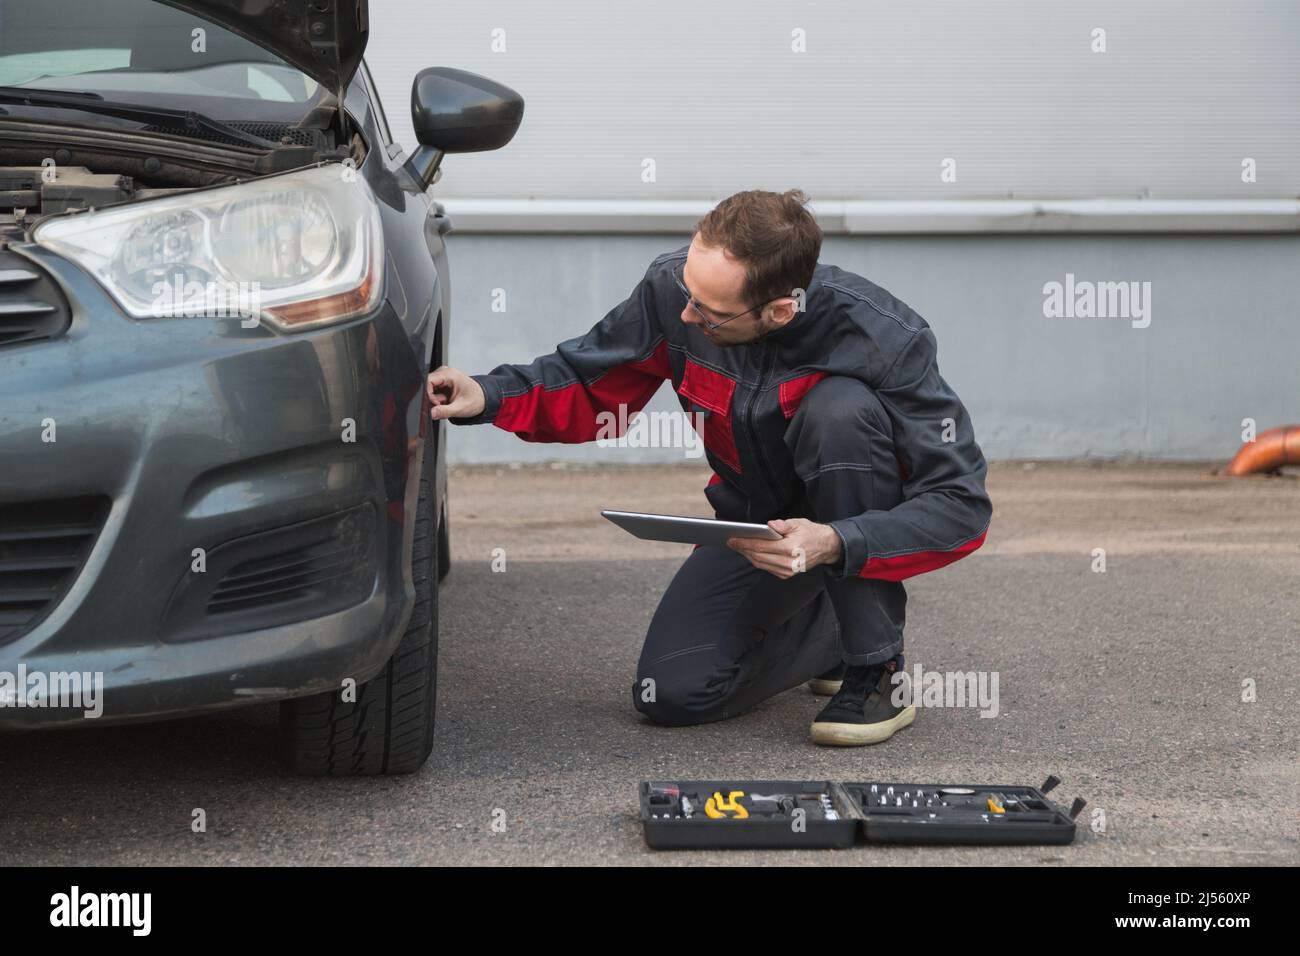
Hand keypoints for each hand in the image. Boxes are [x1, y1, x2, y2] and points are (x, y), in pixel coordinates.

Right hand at [427, 366, 484, 420]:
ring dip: (435, 400)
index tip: (435, 404)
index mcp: (450, 374)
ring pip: (429, 391)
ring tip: (447, 403)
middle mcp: (445, 373)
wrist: (483, 400)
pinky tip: (446, 402)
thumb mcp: (460, 408)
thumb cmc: (476, 400)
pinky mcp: (442, 384)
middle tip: (443, 405)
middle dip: (432, 398)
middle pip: (427, 386)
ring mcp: (443, 378)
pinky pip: (432, 393)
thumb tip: (431, 413)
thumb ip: (445, 411)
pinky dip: (437, 400)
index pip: (428, 380)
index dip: (428, 394)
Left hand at [726, 518, 842, 578]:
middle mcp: (788, 563)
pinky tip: (750, 552)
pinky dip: (757, 560)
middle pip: (758, 557)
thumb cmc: (811, 533)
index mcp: (790, 549)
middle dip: (742, 549)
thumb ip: (782, 525)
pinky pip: (767, 568)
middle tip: (731, 542)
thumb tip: (769, 525)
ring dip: (747, 555)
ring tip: (738, 546)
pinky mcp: (787, 575)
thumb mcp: (798, 523)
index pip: (761, 546)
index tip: (732, 539)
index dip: (744, 543)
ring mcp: (788, 571)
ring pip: (760, 564)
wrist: (827, 547)